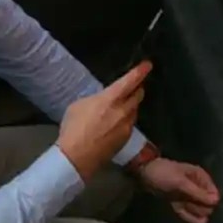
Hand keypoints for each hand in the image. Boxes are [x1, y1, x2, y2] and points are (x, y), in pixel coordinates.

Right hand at [58, 61, 150, 181]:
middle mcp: (123, 110)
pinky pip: (129, 124)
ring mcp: (127, 126)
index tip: (148, 65)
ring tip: (117, 110)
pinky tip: (113, 126)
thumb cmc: (74, 128)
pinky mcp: (126, 139)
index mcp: (110, 98)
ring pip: (134, 111)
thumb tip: (103, 101)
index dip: (140, 72)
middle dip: (136, 90)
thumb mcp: (79, 105)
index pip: (130, 81)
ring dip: (129, 107)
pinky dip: (125, 121)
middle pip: (138, 95)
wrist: (77, 157)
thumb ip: (96, 99)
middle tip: (131, 88)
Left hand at [138, 158, 220, 222]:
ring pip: (198, 212)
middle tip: (184, 202)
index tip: (196, 202)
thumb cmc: (164, 173)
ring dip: (191, 215)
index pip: (214, 196)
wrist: (144, 174)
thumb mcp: (180, 182)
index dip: (207, 202)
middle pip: (207, 206)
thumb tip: (216, 202)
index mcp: (201, 178)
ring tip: (180, 209)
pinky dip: (188, 221)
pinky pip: (188, 215)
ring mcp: (189, 197)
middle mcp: (198, 188)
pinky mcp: (180, 204)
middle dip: (197, 208)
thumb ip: (198, 193)